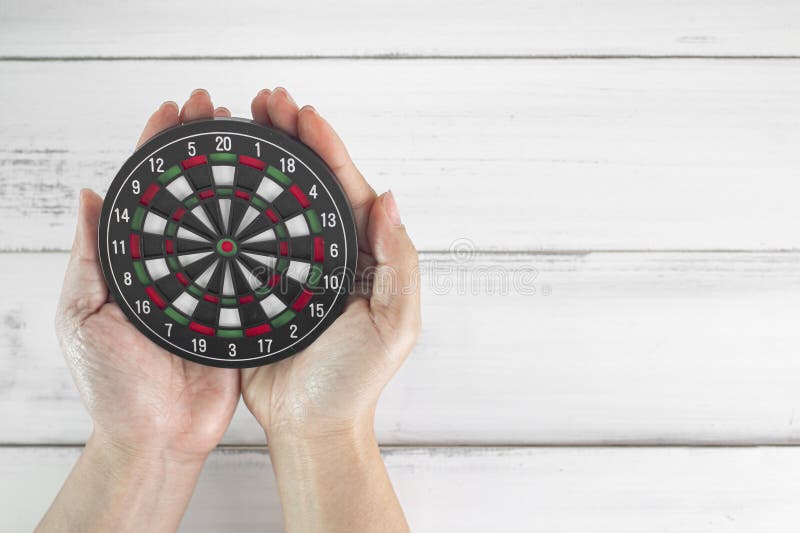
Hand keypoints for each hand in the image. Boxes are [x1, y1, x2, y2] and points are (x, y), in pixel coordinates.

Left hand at [56, 90, 239, 464]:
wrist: (159, 436)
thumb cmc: (114, 384)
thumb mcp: (84, 315)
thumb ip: (90, 256)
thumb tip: (88, 193)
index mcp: (137, 260)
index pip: (148, 188)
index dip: (159, 145)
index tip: (176, 107)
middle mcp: (178, 262)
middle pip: (194, 191)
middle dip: (205, 146)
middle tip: (222, 108)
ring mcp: (214, 282)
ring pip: (230, 218)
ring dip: (241, 176)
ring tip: (257, 136)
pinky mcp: (244, 305)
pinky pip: (258, 261)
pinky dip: (268, 229)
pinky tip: (281, 197)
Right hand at [241, 88, 420, 440]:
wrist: (311, 427)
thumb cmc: (356, 381)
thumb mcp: (396, 323)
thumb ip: (399, 261)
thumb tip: (391, 197)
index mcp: (364, 256)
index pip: (348, 188)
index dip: (328, 148)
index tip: (304, 114)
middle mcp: (329, 254)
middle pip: (311, 184)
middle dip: (292, 139)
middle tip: (266, 101)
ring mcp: (291, 268)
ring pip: (276, 203)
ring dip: (263, 161)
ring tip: (243, 122)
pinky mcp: (258, 286)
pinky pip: (247, 239)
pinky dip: (236, 206)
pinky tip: (220, 180)